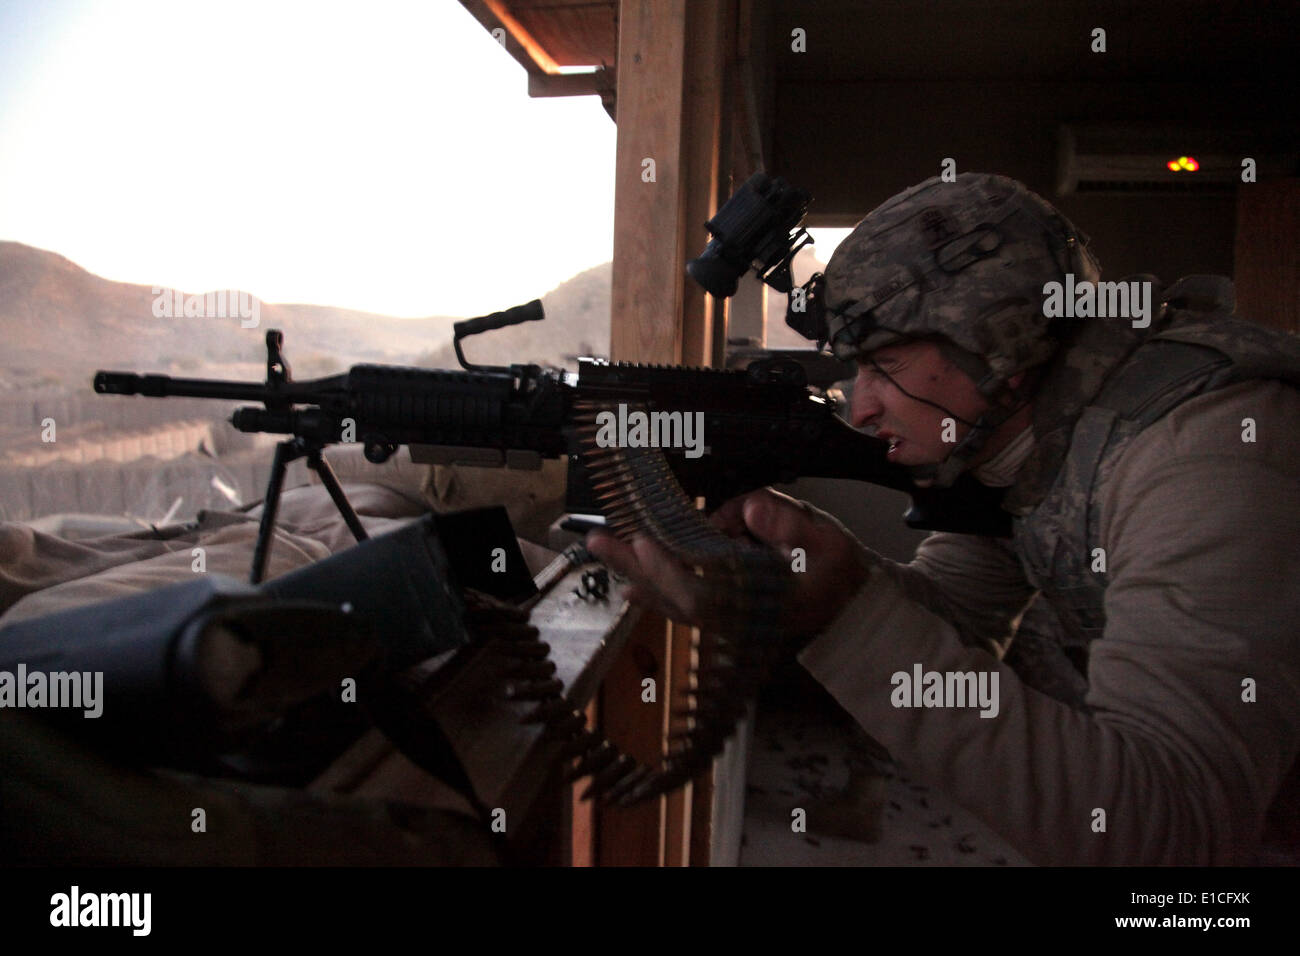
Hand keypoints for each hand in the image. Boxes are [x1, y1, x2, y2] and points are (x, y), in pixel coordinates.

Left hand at [585, 488, 869, 633]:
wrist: (850, 605)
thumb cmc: (838, 572)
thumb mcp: (829, 543)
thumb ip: (791, 526)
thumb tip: (749, 508)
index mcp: (757, 602)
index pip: (702, 592)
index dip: (669, 569)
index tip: (645, 542)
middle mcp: (734, 614)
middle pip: (672, 594)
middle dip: (634, 565)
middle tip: (599, 540)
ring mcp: (726, 614)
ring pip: (671, 598)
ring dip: (636, 572)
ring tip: (602, 546)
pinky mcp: (723, 607)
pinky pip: (680, 601)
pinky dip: (654, 588)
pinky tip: (629, 580)